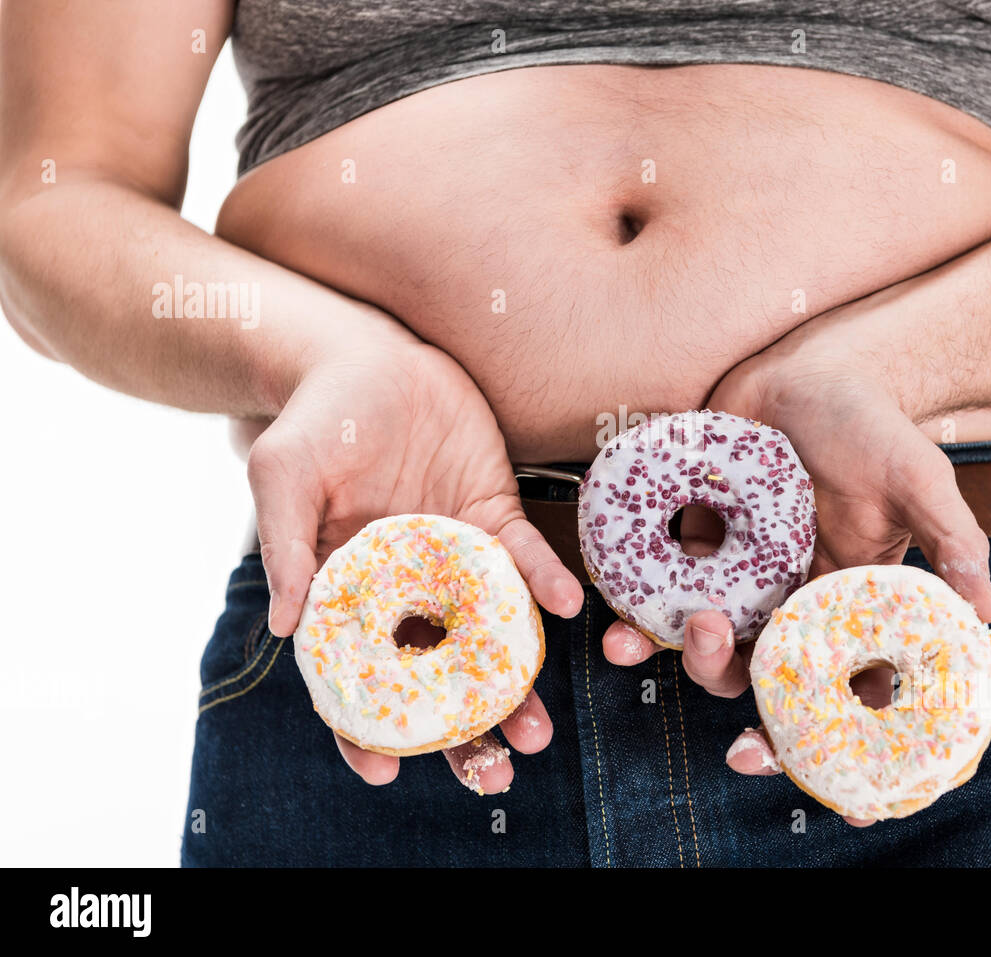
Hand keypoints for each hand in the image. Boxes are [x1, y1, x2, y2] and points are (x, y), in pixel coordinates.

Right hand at [247, 320, 582, 792]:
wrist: (372, 354)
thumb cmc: (314, 418)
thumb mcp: (284, 474)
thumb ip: (286, 545)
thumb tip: (286, 629)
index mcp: (346, 593)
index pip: (355, 676)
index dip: (363, 730)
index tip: (384, 772)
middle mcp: (405, 589)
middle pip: (433, 675)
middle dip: (462, 728)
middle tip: (494, 768)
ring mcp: (454, 559)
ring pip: (487, 636)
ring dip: (515, 683)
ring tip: (538, 725)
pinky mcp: (494, 519)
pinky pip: (523, 561)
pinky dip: (544, 584)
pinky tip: (566, 606)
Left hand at [604, 304, 990, 824]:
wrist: (811, 366)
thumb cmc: (872, 423)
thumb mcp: (919, 477)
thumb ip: (953, 541)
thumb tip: (987, 614)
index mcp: (839, 606)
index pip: (824, 690)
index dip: (794, 735)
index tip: (756, 755)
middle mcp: (784, 600)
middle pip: (748, 670)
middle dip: (717, 676)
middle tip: (706, 634)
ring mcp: (733, 572)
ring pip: (694, 636)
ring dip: (664, 650)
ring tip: (635, 637)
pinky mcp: (689, 537)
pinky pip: (654, 584)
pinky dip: (629, 603)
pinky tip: (610, 604)